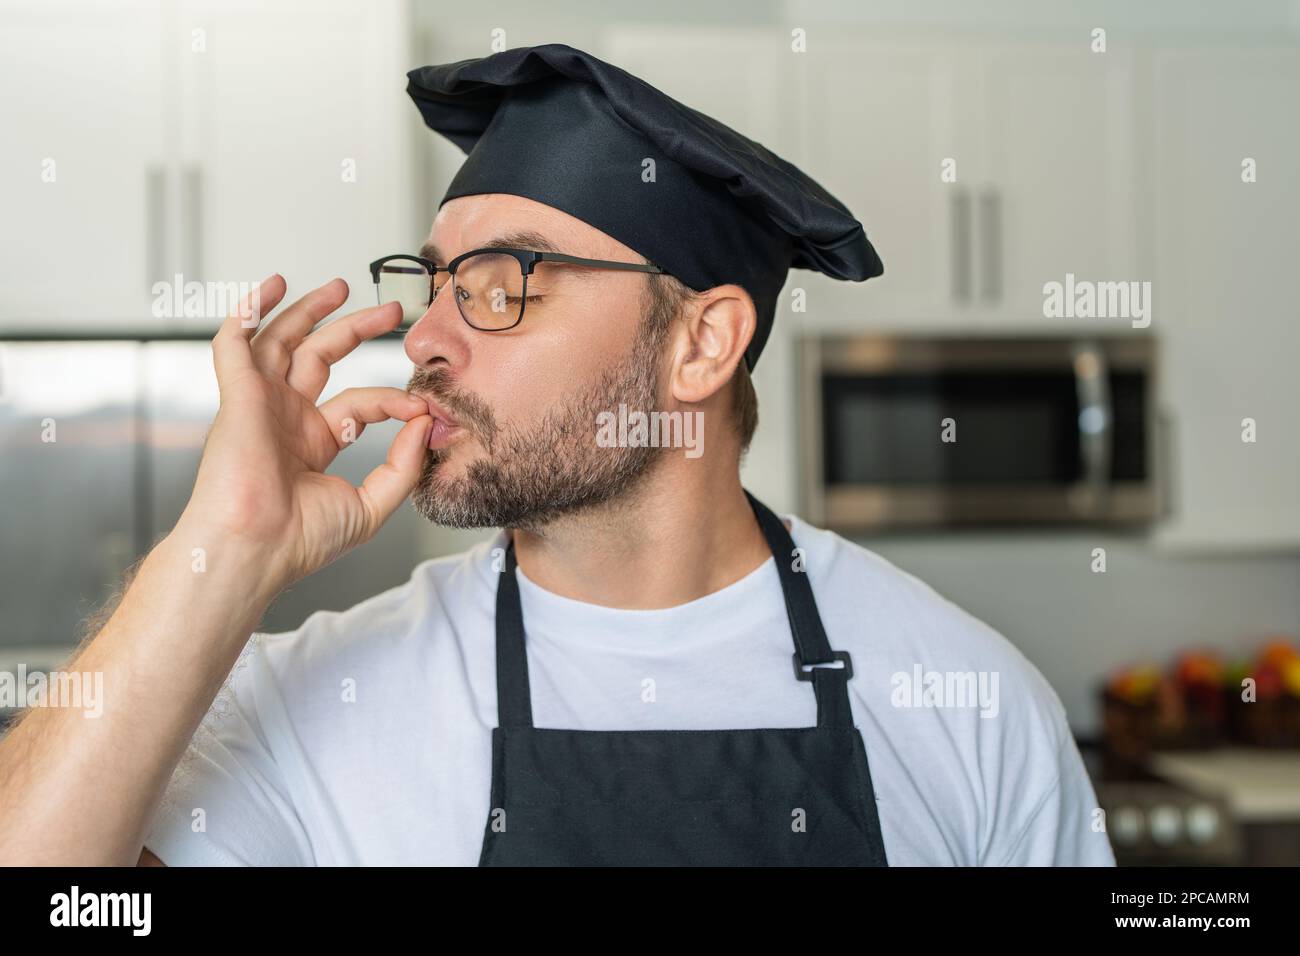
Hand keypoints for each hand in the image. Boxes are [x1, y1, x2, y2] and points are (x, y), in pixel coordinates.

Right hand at [178, 275, 431, 592]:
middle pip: (320, 357)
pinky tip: (269, 287)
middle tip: (390, 309)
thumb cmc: (302, 540)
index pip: (359, 402)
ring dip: (306, 309)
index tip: (421, 405)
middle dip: (354, 328)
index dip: (391, 400)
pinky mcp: (237, 396)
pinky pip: (234, 344)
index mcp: (313, 442)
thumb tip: (425, 423)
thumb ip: (404, 465)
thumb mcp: (371, 504)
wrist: (256, 550)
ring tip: (339, 285)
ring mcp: (259, 404)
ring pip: (281, 340)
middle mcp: (285, 417)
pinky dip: (247, 313)